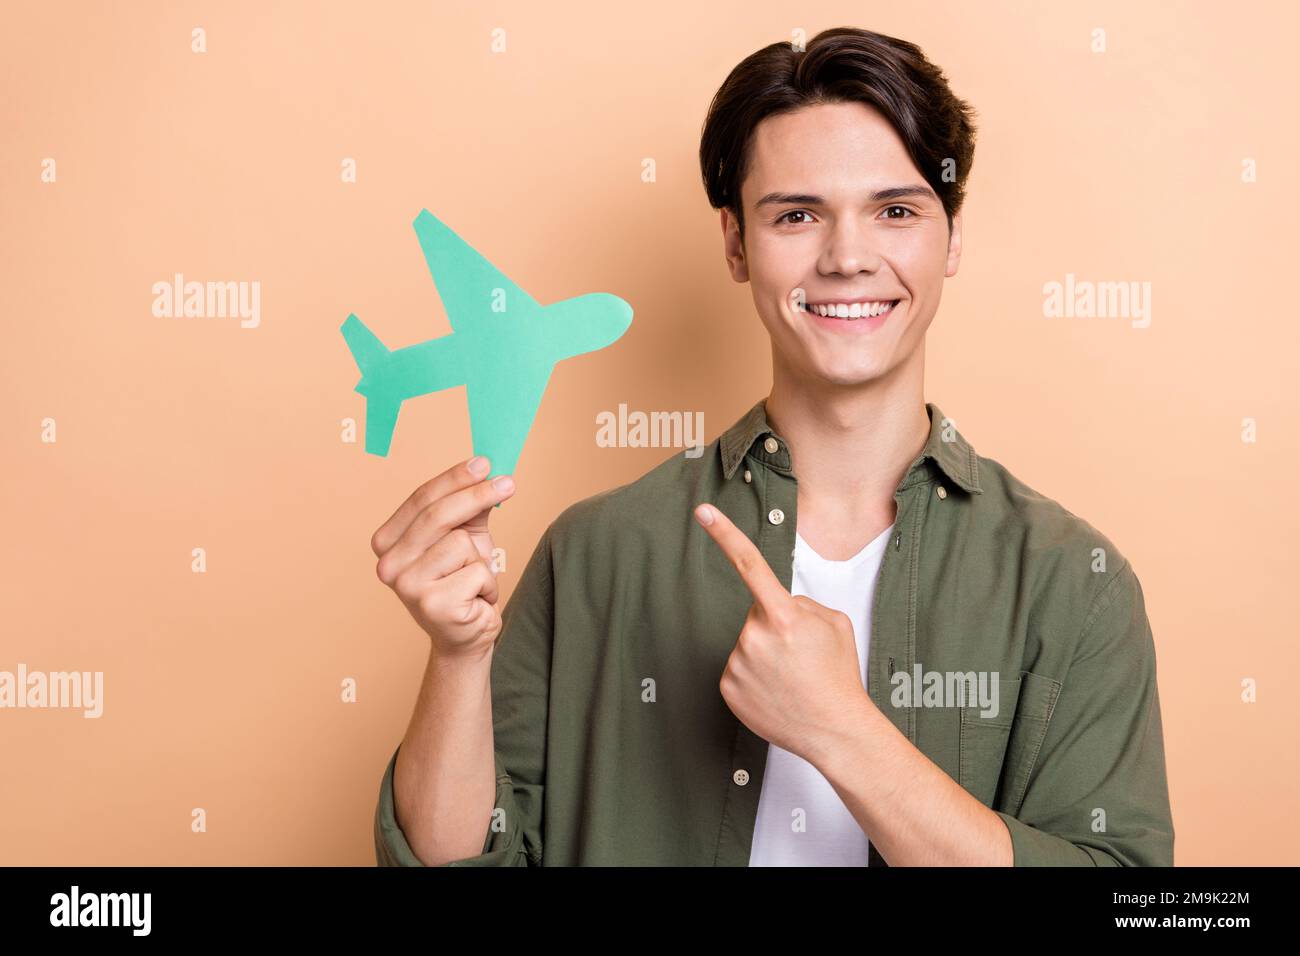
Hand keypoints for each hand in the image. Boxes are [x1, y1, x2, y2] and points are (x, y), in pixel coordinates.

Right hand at [371, 456, 516, 659]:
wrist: (467, 635)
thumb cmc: (463, 581)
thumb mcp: (466, 537)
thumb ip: (470, 507)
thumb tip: (486, 470)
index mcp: (387, 542)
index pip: (421, 499)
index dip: (455, 478)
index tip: (485, 463)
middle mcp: (388, 564)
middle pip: (438, 515)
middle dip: (477, 495)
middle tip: (509, 483)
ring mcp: (406, 587)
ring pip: (461, 543)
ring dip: (481, 560)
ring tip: (474, 578)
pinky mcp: (433, 605)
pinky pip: (477, 572)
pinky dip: (487, 583)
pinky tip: (476, 598)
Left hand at [694, 502, 869, 763]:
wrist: (835, 731)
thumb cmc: (838, 675)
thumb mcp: (834, 624)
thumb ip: (801, 604)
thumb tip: (778, 605)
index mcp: (783, 616)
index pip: (749, 564)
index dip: (725, 534)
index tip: (703, 511)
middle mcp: (754, 637)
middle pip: (757, 614)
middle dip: (775, 625)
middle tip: (801, 655)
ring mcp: (737, 665)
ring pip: (747, 642)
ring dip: (765, 652)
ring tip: (791, 677)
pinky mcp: (727, 688)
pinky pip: (737, 668)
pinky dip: (754, 676)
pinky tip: (775, 691)